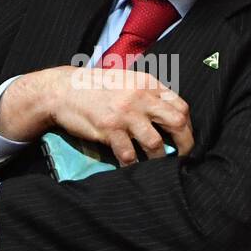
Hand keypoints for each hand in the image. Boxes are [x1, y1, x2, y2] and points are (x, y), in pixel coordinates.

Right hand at [0, 65, 194, 166]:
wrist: (63, 90)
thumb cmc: (96, 88)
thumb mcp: (126, 81)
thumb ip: (147, 94)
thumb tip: (170, 116)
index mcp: (147, 83)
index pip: (180, 105)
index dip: (187, 125)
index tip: (185, 138)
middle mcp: (140, 97)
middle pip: (176, 123)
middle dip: (185, 144)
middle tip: (184, 157)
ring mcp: (125, 114)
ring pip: (155, 144)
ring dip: (160, 160)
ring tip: (158, 167)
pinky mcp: (109, 129)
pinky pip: (129, 155)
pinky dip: (133, 166)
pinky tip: (132, 169)